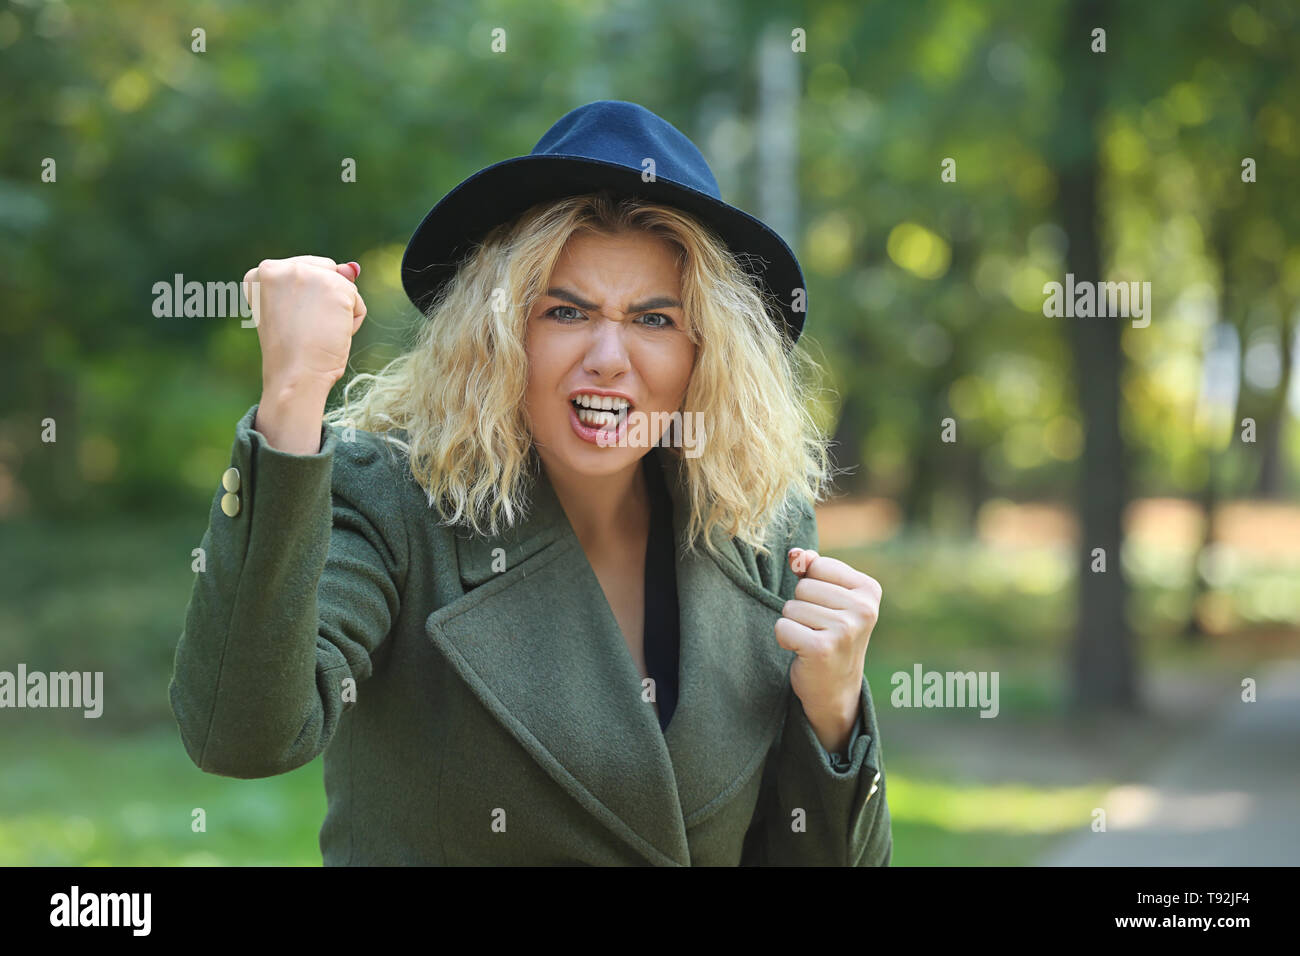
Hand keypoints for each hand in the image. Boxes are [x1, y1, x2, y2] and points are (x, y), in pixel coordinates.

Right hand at [243, 255, 366, 395]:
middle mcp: (277, 267)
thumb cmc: (293, 353)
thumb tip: (352, 267)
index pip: (302, 273)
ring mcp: (305, 272)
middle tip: (304, 328)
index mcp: (259, 275)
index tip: (289, 324)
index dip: (305, 303)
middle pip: (324, 272)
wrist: (295, 375)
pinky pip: (356, 302)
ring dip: (339, 313)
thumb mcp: (299, 311)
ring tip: (316, 332)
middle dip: (324, 301)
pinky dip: (352, 322)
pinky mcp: (333, 284)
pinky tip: (331, 334)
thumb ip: (320, 284)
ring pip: (342, 287)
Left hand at [776, 548, 881, 746]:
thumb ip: (813, 569)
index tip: (828, 609)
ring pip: (791, 607)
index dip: (812, 585)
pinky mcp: (821, 648)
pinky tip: (803, 652)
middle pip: (803, 587)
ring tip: (813, 639)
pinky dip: (785, 639)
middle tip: (819, 629)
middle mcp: (863, 609)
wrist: (835, 687)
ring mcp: (844, 630)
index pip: (818, 565)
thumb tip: (796, 554)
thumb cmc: (830, 633)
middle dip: (801, 607)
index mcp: (869, 590)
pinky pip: (782, 627)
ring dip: (794, 624)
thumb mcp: (829, 597)